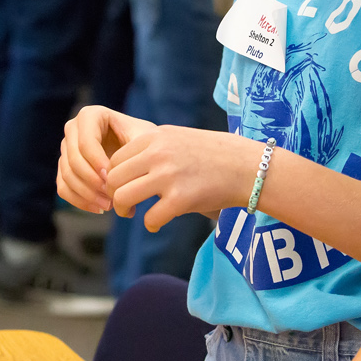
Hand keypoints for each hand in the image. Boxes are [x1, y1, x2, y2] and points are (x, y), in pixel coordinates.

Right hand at [57, 105, 156, 213]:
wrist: (144, 151)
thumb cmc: (147, 142)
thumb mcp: (145, 141)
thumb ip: (133, 152)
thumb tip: (114, 177)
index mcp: (90, 115)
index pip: (85, 142)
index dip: (97, 162)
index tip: (112, 179)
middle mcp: (73, 129)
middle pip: (73, 160)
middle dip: (92, 182)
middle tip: (113, 198)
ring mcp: (66, 149)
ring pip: (67, 175)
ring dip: (87, 194)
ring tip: (110, 204)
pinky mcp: (65, 168)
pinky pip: (63, 187)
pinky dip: (79, 201)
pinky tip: (99, 209)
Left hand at [107, 127, 260, 230]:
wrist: (248, 167)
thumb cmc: (214, 155)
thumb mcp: (178, 138)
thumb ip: (151, 148)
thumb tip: (121, 168)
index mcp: (154, 137)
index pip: (114, 159)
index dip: (114, 178)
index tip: (124, 187)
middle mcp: (157, 154)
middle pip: (113, 179)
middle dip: (114, 195)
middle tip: (126, 205)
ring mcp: (169, 176)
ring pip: (122, 198)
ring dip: (124, 210)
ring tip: (134, 214)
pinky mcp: (181, 199)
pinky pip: (150, 218)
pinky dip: (151, 224)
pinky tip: (159, 222)